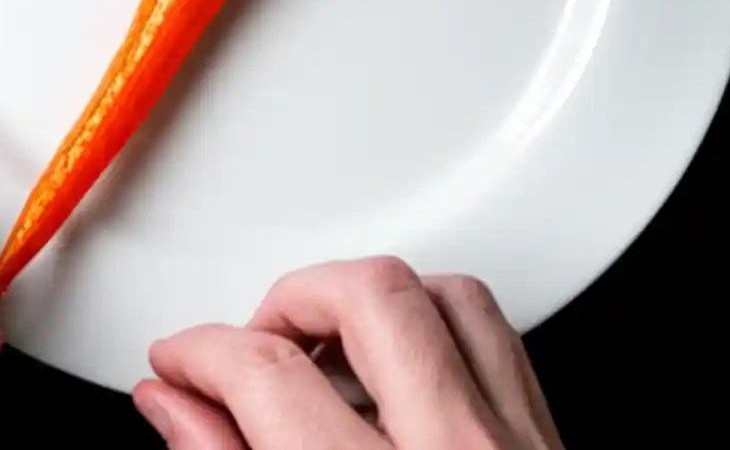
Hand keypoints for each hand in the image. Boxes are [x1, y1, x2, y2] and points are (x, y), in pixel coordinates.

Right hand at [133, 257, 563, 448]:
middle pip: (369, 296)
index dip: (201, 353)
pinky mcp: (556, 449)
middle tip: (252, 346)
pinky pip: (501, 338)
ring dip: (372, 299)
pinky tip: (400, 365)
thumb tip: (173, 406)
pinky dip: (438, 325)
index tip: (180, 360)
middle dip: (290, 301)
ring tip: (326, 347)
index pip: (267, 376)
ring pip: (449, 296)